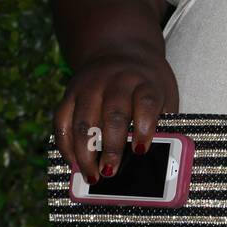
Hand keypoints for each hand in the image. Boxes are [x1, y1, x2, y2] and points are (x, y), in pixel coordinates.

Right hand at [52, 50, 179, 183]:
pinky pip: (62, 121)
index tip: (141, 151)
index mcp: (144, 82)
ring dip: (84, 152)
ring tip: (91, 176)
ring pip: (83, 121)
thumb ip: (162, 122)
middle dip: (110, 147)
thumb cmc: (147, 83)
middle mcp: (116, 81)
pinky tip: (73, 163)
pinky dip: (65, 145)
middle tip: (110, 172)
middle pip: (113, 114)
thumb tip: (159, 161)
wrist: (120, 50)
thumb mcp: (164, 95)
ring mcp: (89, 86)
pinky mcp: (70, 92)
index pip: (146, 102)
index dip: (144, 127)